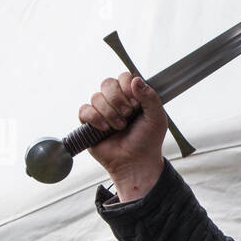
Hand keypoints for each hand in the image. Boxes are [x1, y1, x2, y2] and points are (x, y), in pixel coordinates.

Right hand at [79, 72, 167, 200]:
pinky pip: (84, 110)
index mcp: (132, 97)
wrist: (136, 162)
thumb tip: (135, 80)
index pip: (124, 77)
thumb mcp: (157, 118)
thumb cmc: (148, 142)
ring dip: (110, 113)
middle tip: (128, 115)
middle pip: (107, 83)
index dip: (127, 87)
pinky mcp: (89, 123)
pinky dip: (95, 118)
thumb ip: (150, 96)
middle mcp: (116, 101)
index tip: (136, 103)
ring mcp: (102, 111)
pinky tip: (105, 129)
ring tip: (120, 127)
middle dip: (118, 100)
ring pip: (96, 97)